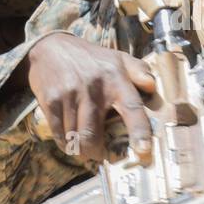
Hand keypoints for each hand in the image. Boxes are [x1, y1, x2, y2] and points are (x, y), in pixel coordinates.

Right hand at [25, 33, 155, 161]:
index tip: (143, 151)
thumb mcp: (118, 58)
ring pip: (75, 137)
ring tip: (84, 150)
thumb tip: (152, 86)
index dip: (139, 131)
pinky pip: (59, 133)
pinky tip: (69, 142)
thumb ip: (139, 71)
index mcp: (116, 78)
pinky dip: (65, 143)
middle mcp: (93, 87)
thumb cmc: (92, 59)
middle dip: (96, 152)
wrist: (51, 47)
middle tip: (100, 156)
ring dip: (80, 150)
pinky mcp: (50, 101)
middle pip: (94, 134)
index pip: (131, 107)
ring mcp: (70, 94)